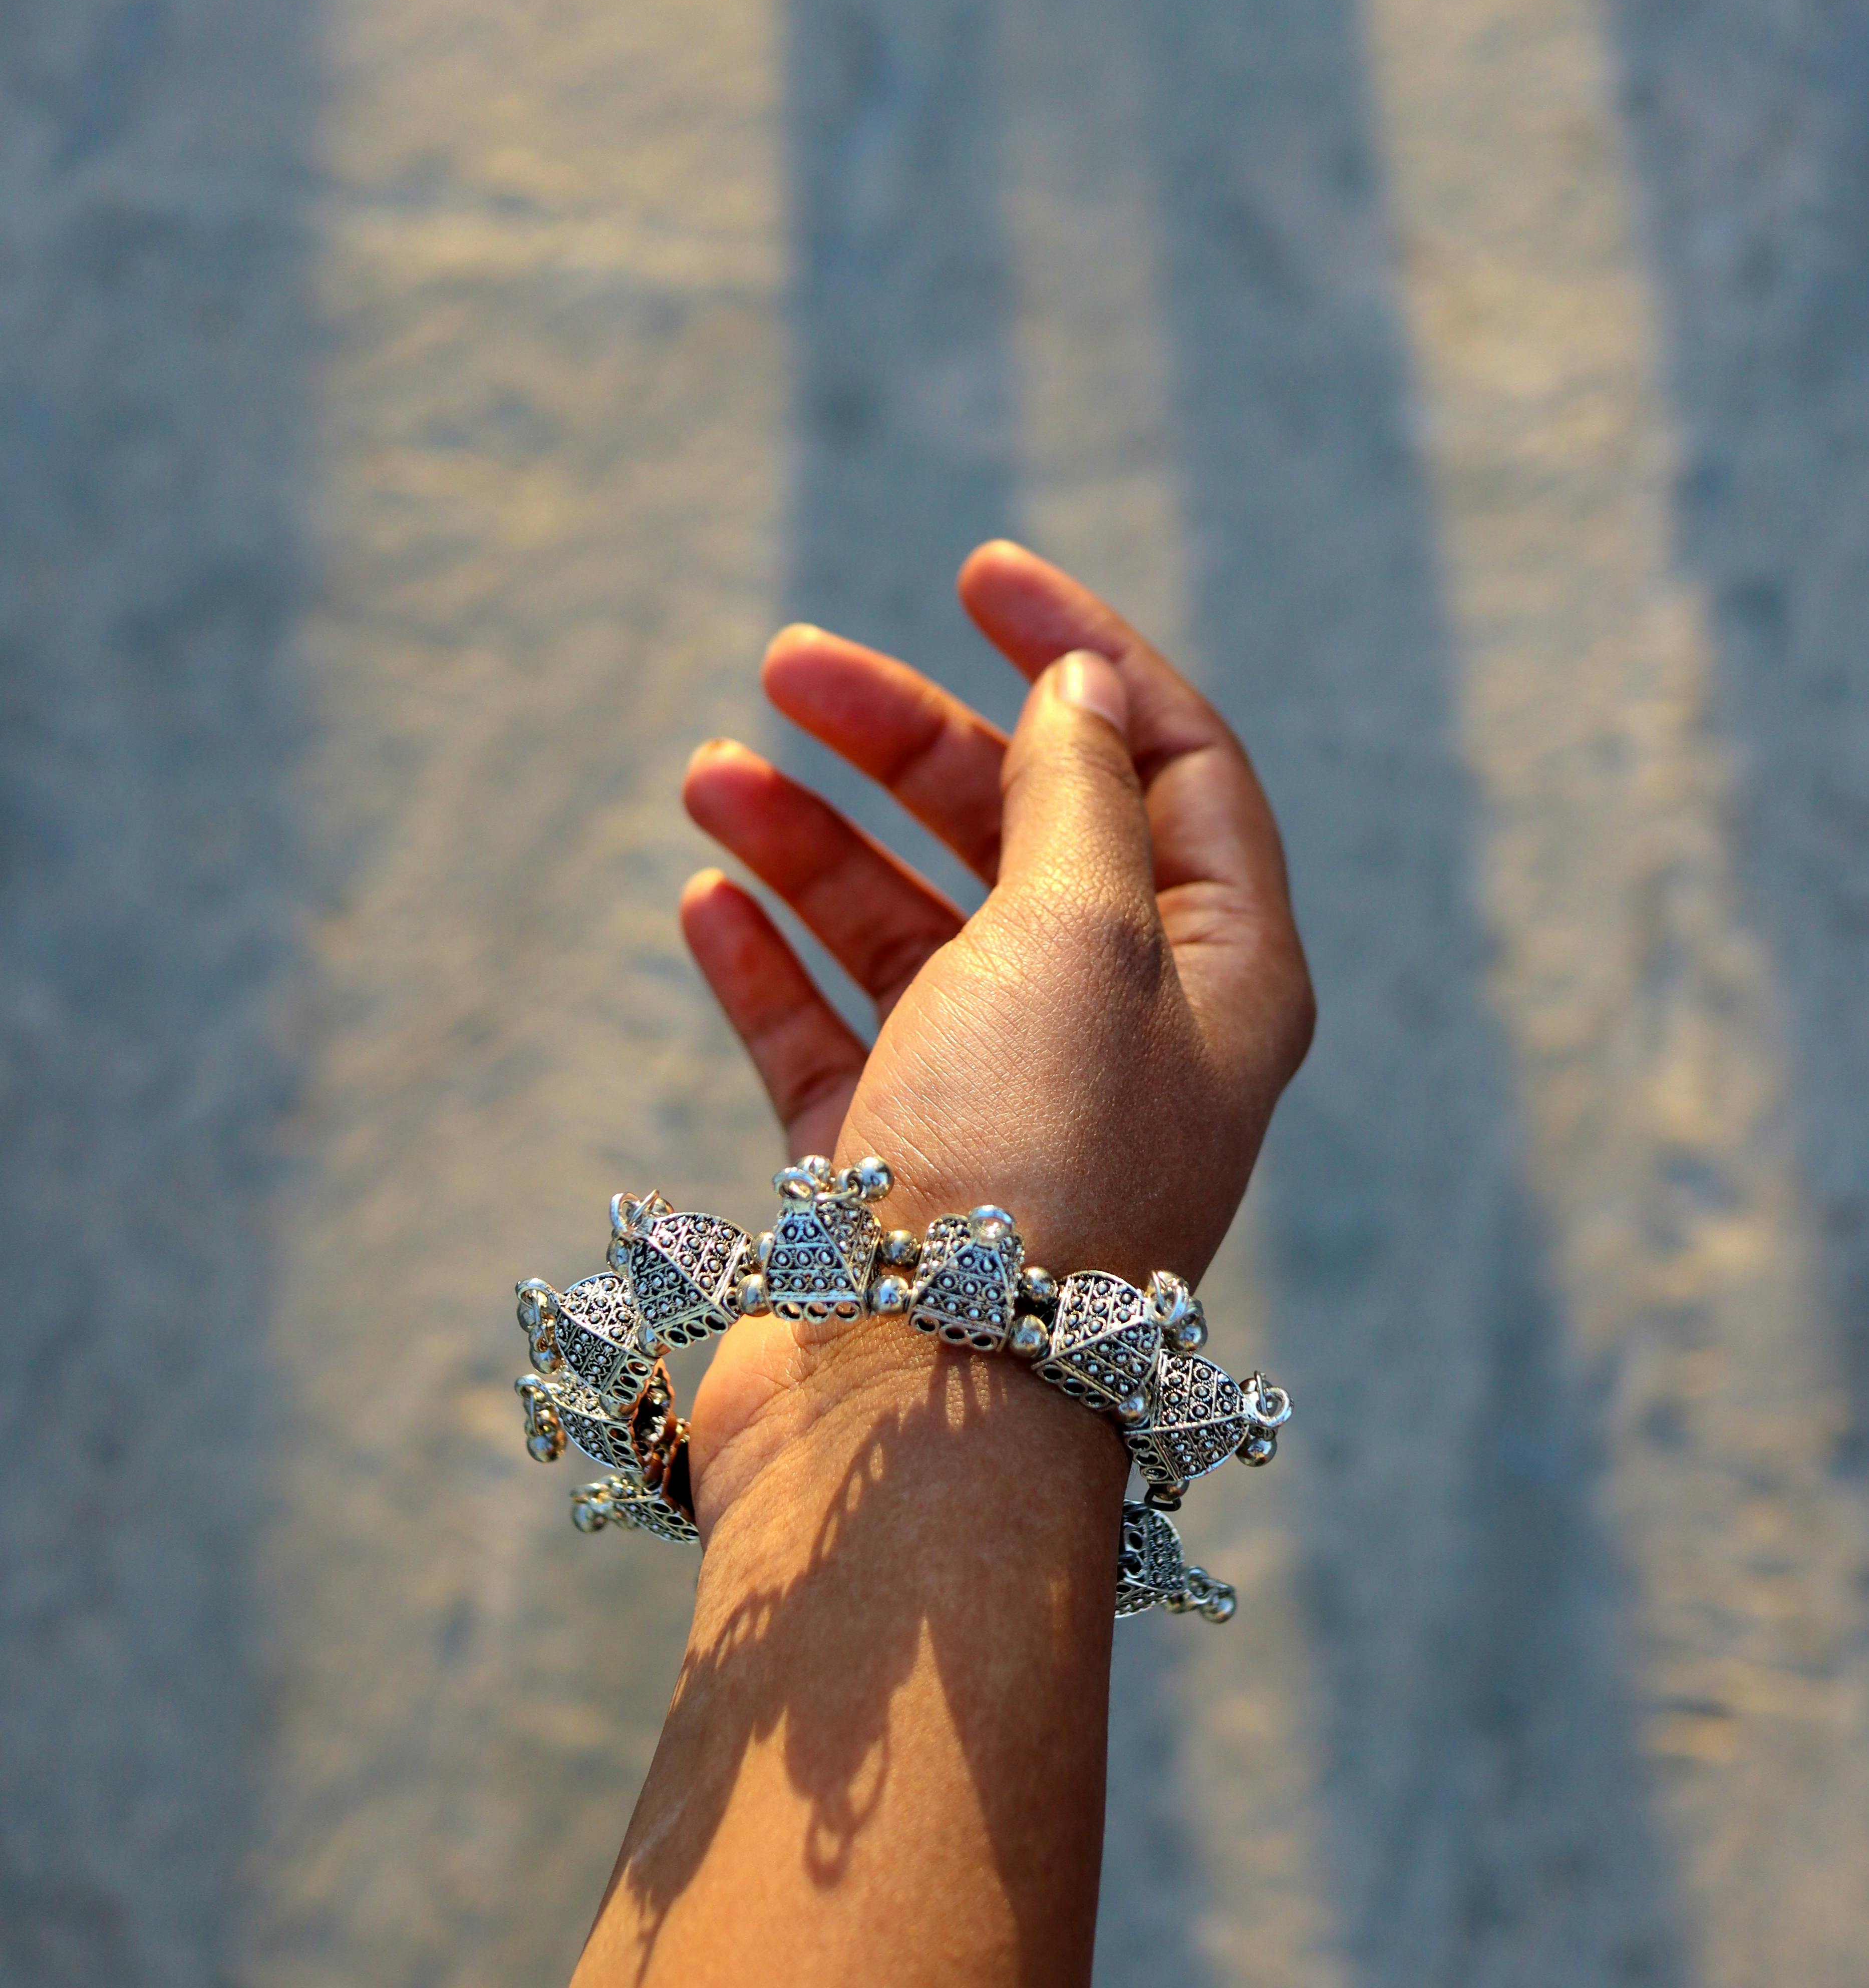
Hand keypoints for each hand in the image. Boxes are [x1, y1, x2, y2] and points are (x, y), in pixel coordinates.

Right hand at [678, 540, 1313, 1499]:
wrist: (925, 1410)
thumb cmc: (1030, 1159)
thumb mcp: (1080, 932)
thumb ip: (1078, 794)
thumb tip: (1082, 690)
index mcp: (1221, 975)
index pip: (1172, 764)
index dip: (1085, 657)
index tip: (977, 577)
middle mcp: (1124, 1034)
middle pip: (1021, 833)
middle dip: (908, 741)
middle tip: (787, 668)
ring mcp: (1002, 1104)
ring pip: (910, 926)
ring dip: (815, 840)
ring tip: (713, 772)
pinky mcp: (890, 1170)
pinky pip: (833, 1031)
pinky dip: (775, 960)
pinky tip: (710, 896)